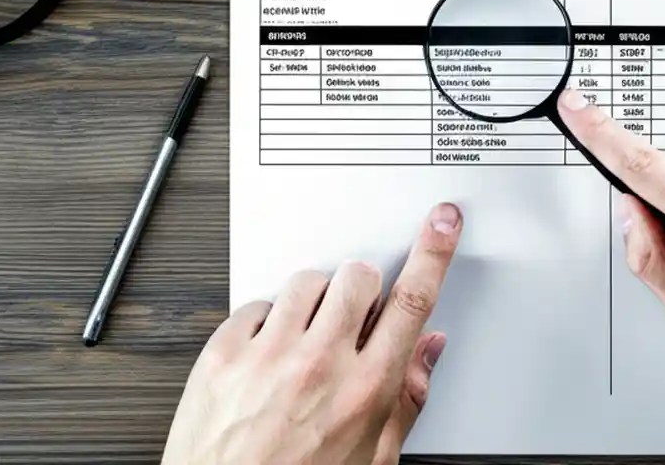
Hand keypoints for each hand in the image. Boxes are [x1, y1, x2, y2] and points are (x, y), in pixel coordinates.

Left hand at [161, 203, 461, 464]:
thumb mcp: (371, 461)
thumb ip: (406, 400)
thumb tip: (428, 351)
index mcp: (365, 391)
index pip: (412, 302)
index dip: (434, 252)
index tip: (443, 223)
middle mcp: (319, 365)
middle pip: (359, 277)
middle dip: (362, 289)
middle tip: (352, 318)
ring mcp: (267, 356)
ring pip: (307, 281)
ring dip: (313, 302)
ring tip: (303, 341)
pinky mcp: (222, 354)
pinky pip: (255, 304)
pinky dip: (264, 323)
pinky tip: (266, 355)